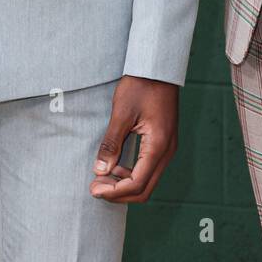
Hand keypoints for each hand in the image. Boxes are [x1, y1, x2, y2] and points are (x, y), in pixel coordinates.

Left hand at [90, 75, 178, 203]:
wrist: (158, 67)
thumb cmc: (140, 86)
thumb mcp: (121, 113)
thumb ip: (111, 143)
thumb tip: (100, 170)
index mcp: (158, 145)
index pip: (137, 183)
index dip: (114, 192)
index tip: (94, 188)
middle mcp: (167, 151)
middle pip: (145, 189)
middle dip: (119, 194)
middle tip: (95, 188)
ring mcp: (168, 147)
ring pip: (148, 181)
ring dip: (125, 185)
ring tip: (103, 178)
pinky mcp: (164, 142)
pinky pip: (150, 169)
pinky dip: (132, 174)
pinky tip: (116, 166)